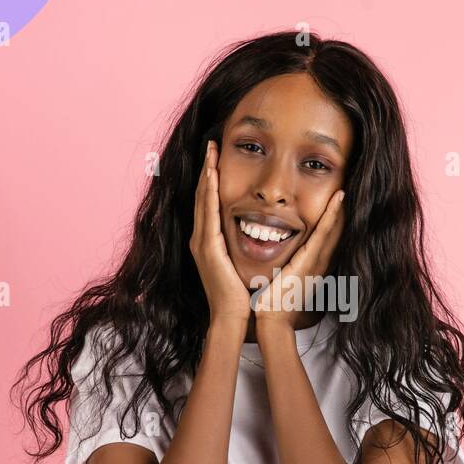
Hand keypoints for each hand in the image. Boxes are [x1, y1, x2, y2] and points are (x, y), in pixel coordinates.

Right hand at [190, 140, 249, 324]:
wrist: (234, 318)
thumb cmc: (243, 296)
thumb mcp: (242, 265)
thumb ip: (245, 249)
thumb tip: (261, 236)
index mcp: (210, 243)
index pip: (210, 204)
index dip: (212, 181)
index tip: (217, 159)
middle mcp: (201, 240)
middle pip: (202, 196)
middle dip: (206, 169)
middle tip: (210, 145)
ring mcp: (201, 243)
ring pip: (202, 199)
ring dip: (206, 173)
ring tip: (209, 150)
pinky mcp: (207, 248)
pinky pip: (208, 213)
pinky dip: (208, 191)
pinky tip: (212, 174)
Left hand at [251, 188, 344, 326]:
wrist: (271, 321)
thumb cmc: (271, 305)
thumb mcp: (279, 281)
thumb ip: (282, 269)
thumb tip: (277, 261)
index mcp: (312, 266)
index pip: (324, 238)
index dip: (332, 220)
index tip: (334, 203)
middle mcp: (319, 262)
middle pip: (334, 232)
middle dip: (340, 212)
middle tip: (344, 191)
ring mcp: (317, 261)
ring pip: (333, 228)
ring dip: (339, 208)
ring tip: (344, 189)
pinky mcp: (311, 260)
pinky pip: (324, 232)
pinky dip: (332, 214)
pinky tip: (339, 198)